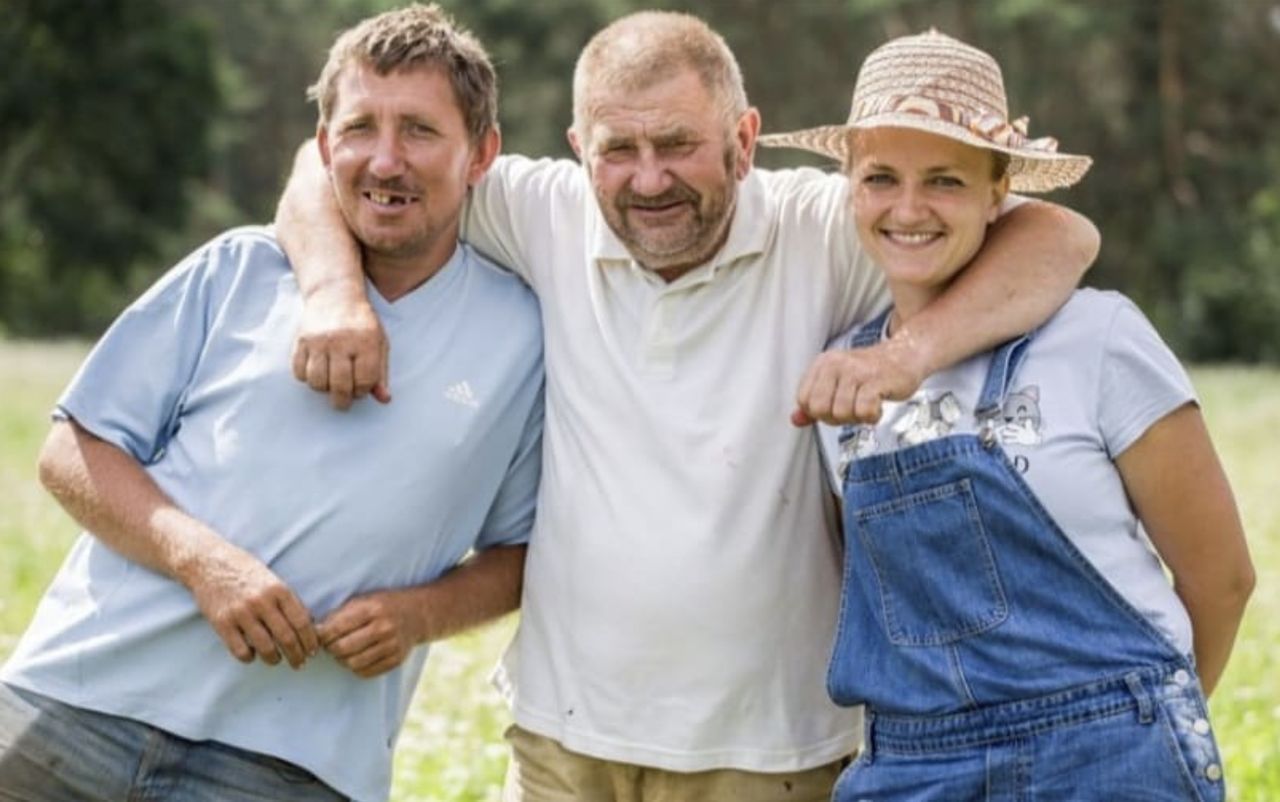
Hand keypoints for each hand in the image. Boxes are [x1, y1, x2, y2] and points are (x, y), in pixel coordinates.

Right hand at [185, 544, 318, 668]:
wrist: (207, 562)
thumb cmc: (244, 570)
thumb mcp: (272, 578)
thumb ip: (287, 599)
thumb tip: (307, 624)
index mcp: (278, 589)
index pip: (302, 622)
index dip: (310, 641)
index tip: (313, 651)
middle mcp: (262, 602)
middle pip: (287, 638)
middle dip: (297, 656)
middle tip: (300, 664)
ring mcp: (241, 613)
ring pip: (266, 648)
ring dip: (275, 659)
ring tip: (276, 660)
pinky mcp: (222, 623)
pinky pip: (241, 651)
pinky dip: (250, 657)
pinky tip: (252, 654)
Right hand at [291, 284, 390, 409]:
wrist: (334, 295)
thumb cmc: (361, 324)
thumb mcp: (379, 343)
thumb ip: (381, 372)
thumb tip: (384, 399)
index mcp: (366, 342)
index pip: (364, 380)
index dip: (363, 391)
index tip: (361, 389)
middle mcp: (341, 341)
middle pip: (340, 385)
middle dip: (342, 400)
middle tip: (343, 402)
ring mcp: (319, 341)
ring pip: (317, 382)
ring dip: (324, 389)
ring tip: (330, 382)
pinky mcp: (301, 341)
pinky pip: (300, 372)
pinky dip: (307, 378)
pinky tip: (317, 371)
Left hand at [318, 590, 418, 678]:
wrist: (418, 614)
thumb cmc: (383, 605)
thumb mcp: (363, 600)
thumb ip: (340, 614)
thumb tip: (315, 632)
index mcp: (373, 609)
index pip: (336, 628)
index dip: (321, 635)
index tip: (319, 635)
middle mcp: (384, 628)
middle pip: (343, 648)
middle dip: (330, 649)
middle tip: (329, 645)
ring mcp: (392, 646)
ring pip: (353, 663)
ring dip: (341, 660)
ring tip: (342, 652)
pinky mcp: (396, 660)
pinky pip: (366, 672)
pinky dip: (355, 667)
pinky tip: (356, 657)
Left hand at [792, 335, 926, 425]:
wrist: (905, 355)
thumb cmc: (871, 371)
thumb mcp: (837, 382)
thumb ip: (814, 402)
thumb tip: (796, 419)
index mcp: (822, 364)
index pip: (804, 400)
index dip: (819, 412)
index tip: (835, 406)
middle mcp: (836, 364)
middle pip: (820, 410)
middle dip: (836, 418)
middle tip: (852, 408)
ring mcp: (856, 371)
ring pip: (842, 413)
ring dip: (857, 418)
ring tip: (866, 405)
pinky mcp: (876, 380)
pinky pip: (865, 412)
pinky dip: (872, 416)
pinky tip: (877, 407)